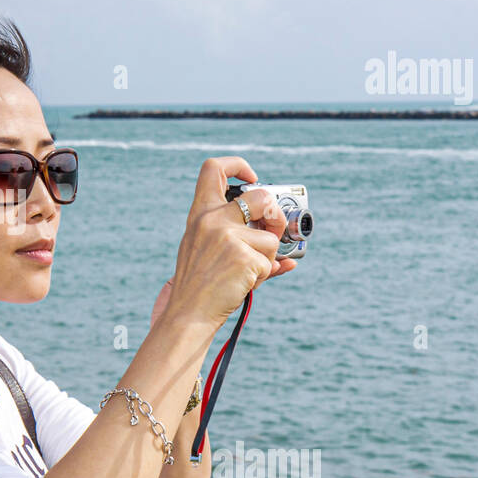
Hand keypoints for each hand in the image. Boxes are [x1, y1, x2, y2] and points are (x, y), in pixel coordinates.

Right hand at [161, 156, 297, 329]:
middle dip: (275, 216)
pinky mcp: (243, 256)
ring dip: (265, 259)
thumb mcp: (208, 251)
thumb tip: (288, 256)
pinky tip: (242, 282)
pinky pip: (270, 262)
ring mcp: (227, 236)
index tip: (253, 178)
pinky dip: (262, 275)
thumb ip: (239, 239)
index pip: (213, 168)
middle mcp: (212, 219)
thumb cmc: (199, 283)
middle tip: (272, 232)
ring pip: (270, 239)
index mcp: (200, 213)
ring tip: (244, 272)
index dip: (238, 166)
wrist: (189, 312)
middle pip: (261, 197)